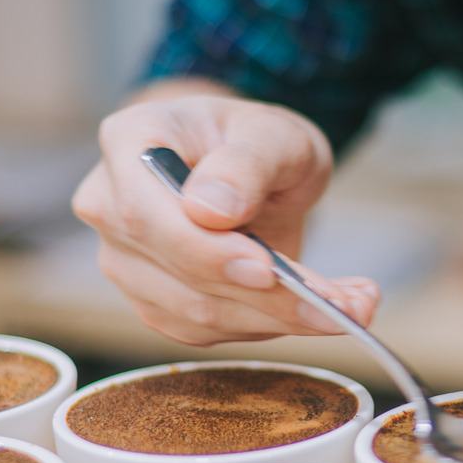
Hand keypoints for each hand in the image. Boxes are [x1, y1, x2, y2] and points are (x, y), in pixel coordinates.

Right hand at [72, 79, 379, 344]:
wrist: (246, 168)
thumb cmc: (253, 139)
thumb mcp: (271, 132)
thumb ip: (246, 163)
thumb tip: (210, 211)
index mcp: (129, 142)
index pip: (146, 213)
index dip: (203, 250)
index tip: (266, 269)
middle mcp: (110, 205)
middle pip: (177, 272)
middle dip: (267, 297)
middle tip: (346, 303)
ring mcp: (125, 260)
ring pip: (197, 313)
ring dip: (280, 318)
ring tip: (352, 305)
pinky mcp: (153, 301)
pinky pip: (207, 331)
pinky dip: (268, 327)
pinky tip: (316, 310)